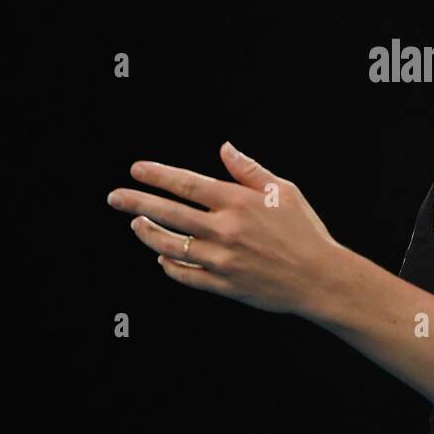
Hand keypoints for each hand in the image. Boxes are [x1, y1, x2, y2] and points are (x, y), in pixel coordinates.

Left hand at [106, 141, 341, 315]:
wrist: (320, 278)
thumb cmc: (305, 231)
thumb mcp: (283, 191)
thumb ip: (249, 170)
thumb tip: (224, 148)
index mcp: (238, 202)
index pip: (186, 184)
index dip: (158, 176)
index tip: (136, 170)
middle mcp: (225, 230)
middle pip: (168, 213)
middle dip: (136, 202)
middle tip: (114, 197)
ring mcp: (221, 260)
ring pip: (170, 246)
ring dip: (148, 234)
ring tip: (136, 224)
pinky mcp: (223, 285)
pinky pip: (185, 275)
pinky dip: (169, 265)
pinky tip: (162, 257)